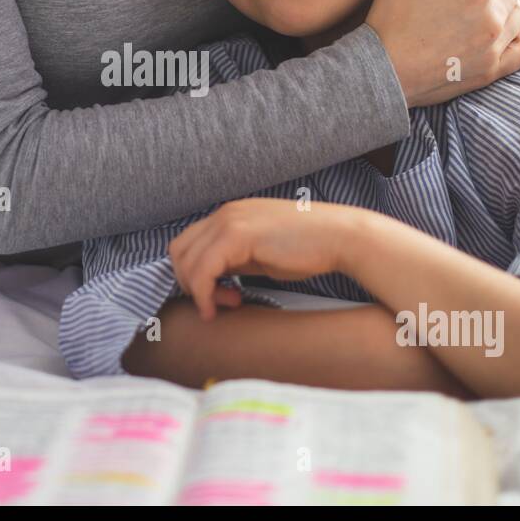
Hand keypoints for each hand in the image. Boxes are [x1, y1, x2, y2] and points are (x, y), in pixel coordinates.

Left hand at [166, 199, 368, 320]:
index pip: (188, 244)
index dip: (194, 274)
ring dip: (199, 291)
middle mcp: (224, 213)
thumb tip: (211, 279)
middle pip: (179, 252)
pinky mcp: (237, 235)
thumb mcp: (260, 253)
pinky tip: (225, 306)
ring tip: (230, 304)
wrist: (340, 237)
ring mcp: (229, 221)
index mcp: (229, 215)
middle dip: (191, 283)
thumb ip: (233, 260)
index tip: (219, 295)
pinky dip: (205, 294)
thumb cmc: (308, 249)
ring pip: (187, 262)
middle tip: (221, 302)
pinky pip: (203, 270)